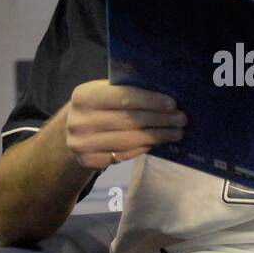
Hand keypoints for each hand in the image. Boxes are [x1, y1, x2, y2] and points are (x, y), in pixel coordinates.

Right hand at [63, 79, 185, 170]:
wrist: (72, 131)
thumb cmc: (97, 106)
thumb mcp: (104, 92)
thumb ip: (126, 91)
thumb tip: (165, 98)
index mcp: (84, 95)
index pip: (124, 97)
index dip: (151, 101)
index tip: (173, 104)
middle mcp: (79, 120)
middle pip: (130, 121)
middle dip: (160, 120)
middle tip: (182, 119)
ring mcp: (82, 143)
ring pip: (130, 140)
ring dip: (158, 136)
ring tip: (177, 133)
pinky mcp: (88, 161)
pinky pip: (124, 155)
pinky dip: (144, 148)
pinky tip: (158, 143)